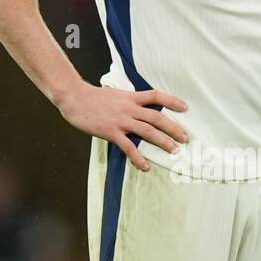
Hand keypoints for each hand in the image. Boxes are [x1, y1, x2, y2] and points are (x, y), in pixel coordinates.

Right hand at [58, 83, 188, 170]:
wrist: (74, 98)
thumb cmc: (93, 97)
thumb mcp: (115, 94)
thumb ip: (128, 100)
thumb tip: (138, 105)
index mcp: (131, 97)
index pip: (156, 96)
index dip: (172, 100)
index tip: (185, 107)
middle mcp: (129, 108)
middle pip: (157, 117)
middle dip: (173, 128)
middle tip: (185, 138)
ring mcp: (121, 120)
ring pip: (147, 131)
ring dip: (163, 142)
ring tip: (174, 151)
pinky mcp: (111, 132)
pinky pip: (128, 147)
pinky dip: (138, 158)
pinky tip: (145, 166)